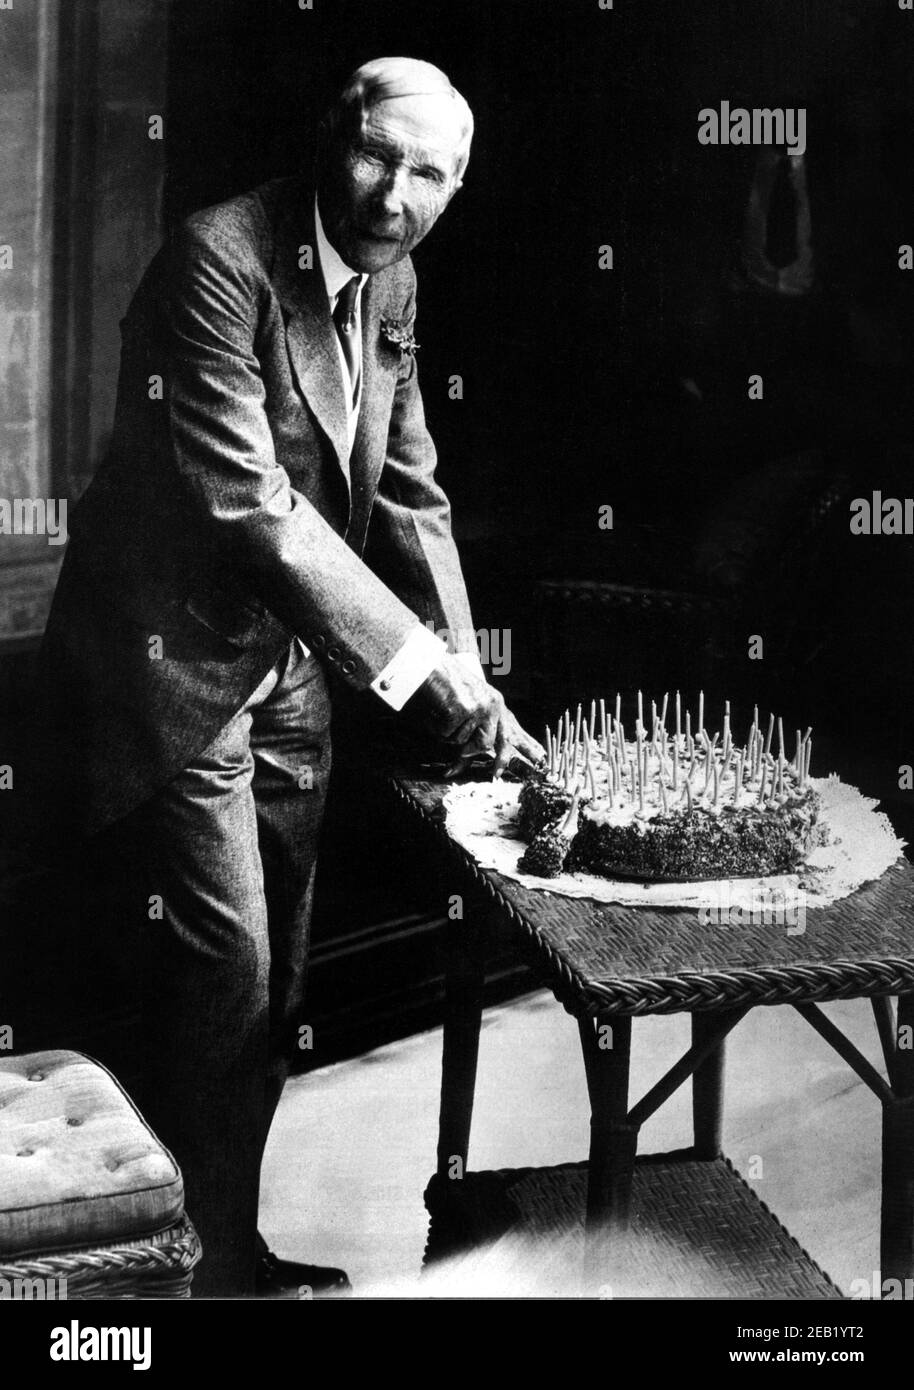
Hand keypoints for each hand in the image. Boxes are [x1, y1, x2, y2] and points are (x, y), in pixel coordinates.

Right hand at [409, 654, 544, 777]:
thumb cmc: (445, 683)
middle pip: (484, 745)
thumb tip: (463, 761)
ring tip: (440, 712)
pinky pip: (445, 734)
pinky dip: (436, 727)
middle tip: (454, 762)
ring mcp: (477, 708)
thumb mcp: (468, 702)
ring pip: (460, 741)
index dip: (502, 758)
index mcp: (496, 703)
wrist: (428, 663)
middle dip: (467, 753)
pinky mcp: (460, 710)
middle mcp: (491, 705)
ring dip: (446, 733)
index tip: (496, 776)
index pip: (505, 737)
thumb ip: (473, 728)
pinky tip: (434, 709)